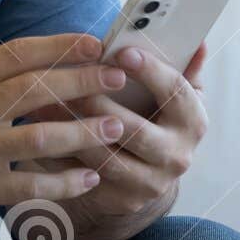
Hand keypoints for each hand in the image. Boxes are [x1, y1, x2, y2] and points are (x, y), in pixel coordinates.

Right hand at [0, 32, 132, 231]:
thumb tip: (43, 65)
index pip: (15, 53)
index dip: (59, 45)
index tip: (96, 43)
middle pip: (32, 87)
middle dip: (80, 80)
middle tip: (118, 78)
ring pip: (36, 137)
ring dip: (81, 132)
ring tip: (114, 128)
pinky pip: (28, 186)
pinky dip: (63, 183)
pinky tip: (89, 179)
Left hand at [25, 40, 208, 228]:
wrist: (148, 173)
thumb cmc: (155, 118)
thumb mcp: (172, 95)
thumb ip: (181, 67)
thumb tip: (198, 41)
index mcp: (193, 122)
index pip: (176, 92)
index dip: (150, 71)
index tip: (122, 52)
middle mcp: (177, 156)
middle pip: (135, 129)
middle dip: (99, 104)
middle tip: (70, 81)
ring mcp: (150, 182)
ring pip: (106, 156)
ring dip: (72, 129)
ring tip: (45, 104)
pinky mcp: (123, 199)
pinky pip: (86, 176)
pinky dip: (61, 155)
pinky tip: (42, 133)